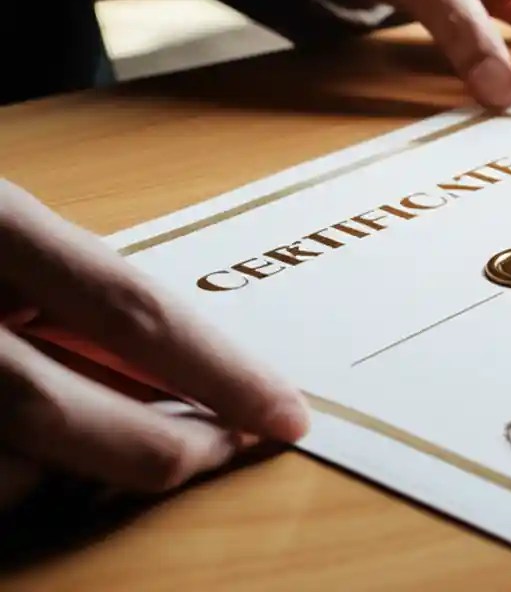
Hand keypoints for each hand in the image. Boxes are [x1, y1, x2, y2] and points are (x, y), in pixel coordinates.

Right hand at [0, 181, 308, 505]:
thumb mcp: (8, 227)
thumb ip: (73, 292)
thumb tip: (175, 378)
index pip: (126, 308)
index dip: (219, 369)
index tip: (287, 414)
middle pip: (54, 410)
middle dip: (156, 448)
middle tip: (226, 450)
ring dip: (58, 467)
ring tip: (97, 425)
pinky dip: (7, 479)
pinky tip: (23, 442)